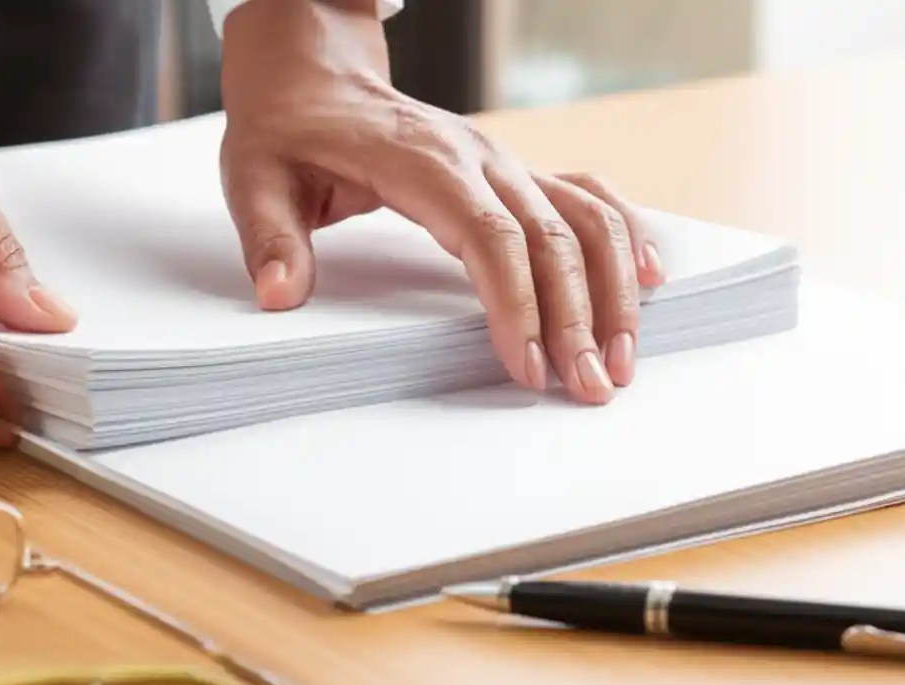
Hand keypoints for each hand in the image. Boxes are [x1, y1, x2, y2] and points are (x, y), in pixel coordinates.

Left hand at [218, 0, 664, 403]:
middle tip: (589, 387)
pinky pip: (587, 196)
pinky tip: (648, 279)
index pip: (489, 236)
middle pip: (551, 237)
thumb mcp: (255, 178)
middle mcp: (478, 158)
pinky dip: (625, 235)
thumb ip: (270, 237)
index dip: (517, 302)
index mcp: (421, 162)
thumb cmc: (289, 130)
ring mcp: (503, 162)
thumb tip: (281, 296)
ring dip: (613, 288)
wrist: (314, 76)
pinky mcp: (512, 172)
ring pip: (585, 218)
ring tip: (622, 358)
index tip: (527, 366)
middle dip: (578, 317)